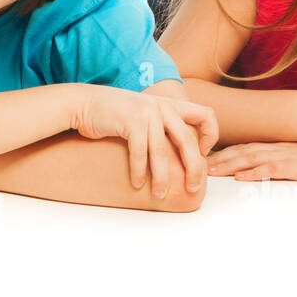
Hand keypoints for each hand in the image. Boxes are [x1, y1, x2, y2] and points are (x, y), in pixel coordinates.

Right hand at [73, 85, 217, 198]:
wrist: (84, 103)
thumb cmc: (114, 114)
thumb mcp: (145, 114)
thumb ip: (163, 125)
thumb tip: (181, 152)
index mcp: (170, 105)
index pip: (206, 115)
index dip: (212, 135)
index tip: (203, 154)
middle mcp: (162, 106)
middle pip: (188, 141)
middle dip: (193, 169)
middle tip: (192, 188)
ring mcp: (147, 112)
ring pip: (162, 152)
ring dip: (162, 177)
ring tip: (160, 194)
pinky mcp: (131, 121)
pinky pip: (140, 152)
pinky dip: (139, 171)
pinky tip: (137, 184)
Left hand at [208, 142, 296, 181]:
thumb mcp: (294, 155)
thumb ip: (276, 159)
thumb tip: (256, 167)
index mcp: (274, 145)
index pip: (242, 146)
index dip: (222, 151)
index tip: (204, 156)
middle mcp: (275, 147)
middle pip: (240, 151)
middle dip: (218, 157)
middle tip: (198, 163)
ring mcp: (284, 155)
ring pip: (250, 159)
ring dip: (229, 165)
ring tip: (212, 172)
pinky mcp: (294, 167)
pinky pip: (270, 170)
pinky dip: (254, 173)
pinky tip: (241, 177)